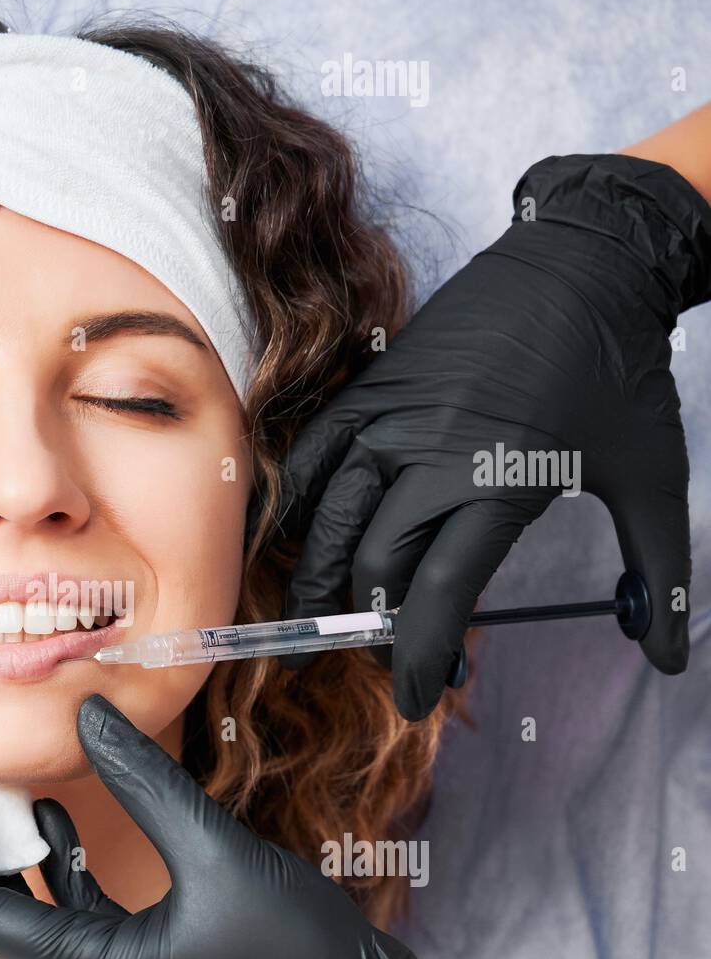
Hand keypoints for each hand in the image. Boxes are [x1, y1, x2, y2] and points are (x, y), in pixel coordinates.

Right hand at [281, 153, 710, 719]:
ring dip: (318, 581)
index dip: (419, 656)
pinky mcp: (370, 391)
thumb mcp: (653, 477)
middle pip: (376, 567)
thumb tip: (671, 660)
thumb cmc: (620, 373)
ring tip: (315, 622)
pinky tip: (286, 540)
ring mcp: (391, 421)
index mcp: (500, 484)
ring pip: (329, 520)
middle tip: (377, 658)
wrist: (585, 262)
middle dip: (369, 627)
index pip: (438, 596)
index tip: (415, 697)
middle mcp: (431, 457)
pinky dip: (291, 506)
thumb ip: (660, 576)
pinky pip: (309, 460)